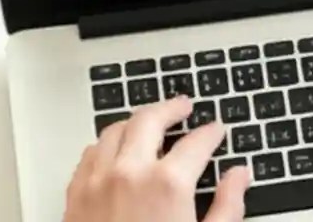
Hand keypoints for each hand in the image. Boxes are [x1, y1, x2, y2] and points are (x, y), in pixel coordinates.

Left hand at [64, 97, 249, 221]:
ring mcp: (97, 183)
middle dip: (171, 108)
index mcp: (168, 184)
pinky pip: (89, 154)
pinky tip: (115, 149)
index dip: (211, 132)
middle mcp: (129, 174)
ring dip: (135, 121)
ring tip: (149, 121)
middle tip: (183, 106)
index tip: (216, 130)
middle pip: (150, 119)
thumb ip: (227, 206)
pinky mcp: (74, 197)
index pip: (197, 141)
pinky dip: (106, 143)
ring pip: (114, 130)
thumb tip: (238, 178)